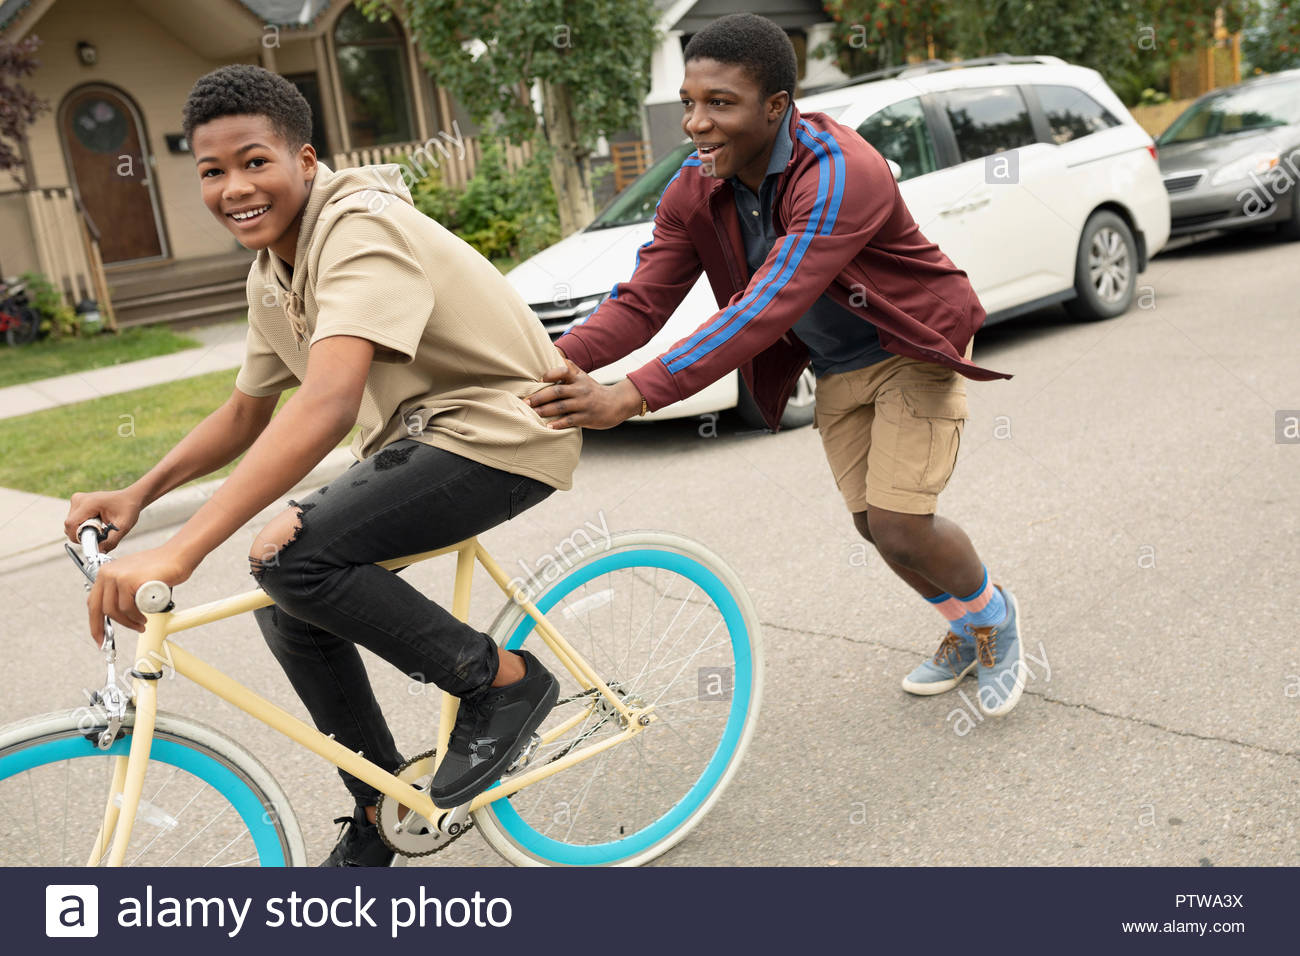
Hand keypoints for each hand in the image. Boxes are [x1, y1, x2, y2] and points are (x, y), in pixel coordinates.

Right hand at [65, 489, 144, 552]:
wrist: (130, 497)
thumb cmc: (128, 509)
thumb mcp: (123, 527)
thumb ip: (111, 541)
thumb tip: (99, 552)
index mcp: (88, 503)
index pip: (71, 525)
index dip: (78, 537)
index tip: (94, 540)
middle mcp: (79, 499)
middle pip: (70, 526)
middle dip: (83, 534)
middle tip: (101, 533)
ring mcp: (77, 500)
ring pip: (71, 524)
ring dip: (83, 530)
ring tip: (100, 526)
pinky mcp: (77, 502)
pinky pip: (74, 520)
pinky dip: (83, 525)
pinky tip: (97, 522)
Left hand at [87, 545, 191, 644]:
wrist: (177, 556)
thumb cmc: (160, 568)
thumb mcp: (132, 577)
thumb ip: (120, 590)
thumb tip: (115, 611)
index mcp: (105, 573)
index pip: (93, 602)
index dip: (95, 623)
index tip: (100, 636)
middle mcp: (108, 573)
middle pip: (100, 608)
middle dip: (105, 628)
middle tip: (110, 640)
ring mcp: (118, 576)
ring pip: (114, 610)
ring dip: (127, 622)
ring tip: (140, 624)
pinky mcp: (129, 580)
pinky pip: (127, 607)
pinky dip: (135, 616)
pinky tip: (143, 617)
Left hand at [527, 360, 643, 429]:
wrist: (616, 404)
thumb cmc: (593, 390)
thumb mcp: (583, 376)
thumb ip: (569, 368)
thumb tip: (552, 354)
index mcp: (578, 378)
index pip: (564, 371)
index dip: (552, 374)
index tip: (540, 379)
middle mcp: (581, 390)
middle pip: (557, 392)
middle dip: (539, 397)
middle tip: (525, 402)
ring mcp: (584, 404)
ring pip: (561, 407)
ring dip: (545, 411)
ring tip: (532, 414)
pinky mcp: (587, 417)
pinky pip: (570, 421)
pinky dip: (558, 424)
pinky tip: (548, 427)